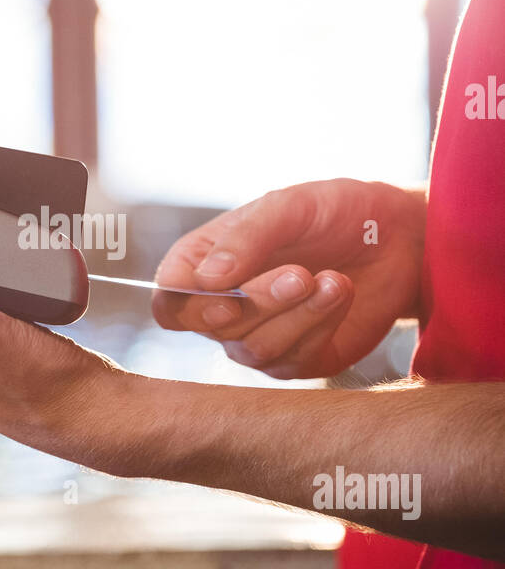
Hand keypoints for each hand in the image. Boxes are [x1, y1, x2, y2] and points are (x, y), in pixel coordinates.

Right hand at [152, 180, 425, 378]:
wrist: (397, 235)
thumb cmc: (333, 211)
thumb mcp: (289, 206)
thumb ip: (244, 238)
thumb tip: (204, 279)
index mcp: (204, 265)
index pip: (170, 304)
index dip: (190, 308)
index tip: (226, 296)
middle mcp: (224, 308)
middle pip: (214, 329)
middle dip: (259, 303)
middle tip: (300, 274)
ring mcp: (260, 338)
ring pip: (255, 350)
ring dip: (296, 315)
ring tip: (333, 281)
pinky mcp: (300, 359)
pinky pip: (295, 361)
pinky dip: (320, 326)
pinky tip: (341, 292)